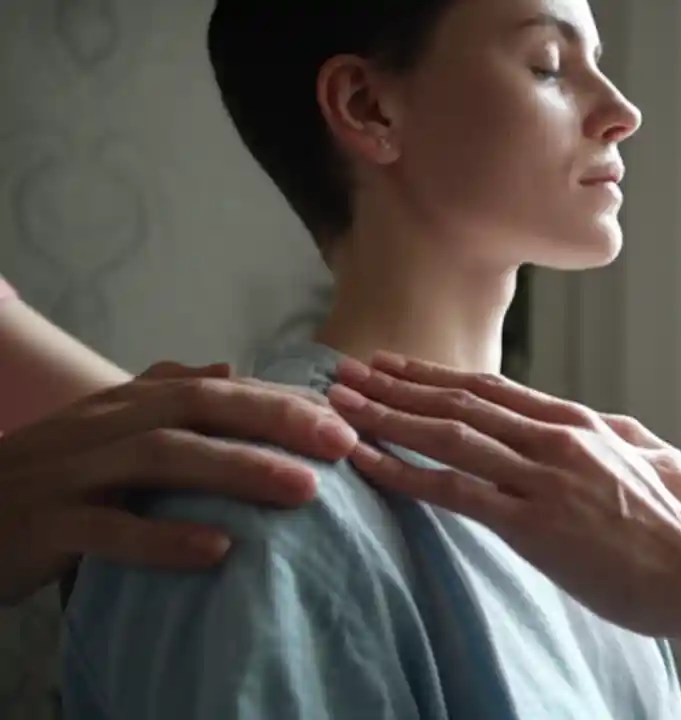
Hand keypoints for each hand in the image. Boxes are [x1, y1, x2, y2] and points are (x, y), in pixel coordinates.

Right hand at [0, 361, 357, 604]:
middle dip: (276, 420)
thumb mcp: (107, 429)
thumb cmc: (50, 475)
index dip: (281, 399)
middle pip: (199, 408)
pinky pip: (110, 530)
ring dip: (238, 470)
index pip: (215, 389)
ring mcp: (74, 473)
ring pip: (162, 458)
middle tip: (345, 442)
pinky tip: (219, 549)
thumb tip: (229, 368)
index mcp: (127, 404)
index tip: (347, 416)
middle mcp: (105, 426)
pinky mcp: (47, 525)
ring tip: (305, 490)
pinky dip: (165, 538)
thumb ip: (165, 397)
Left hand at [329, 352, 680, 635]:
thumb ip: (592, 443)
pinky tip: (368, 461)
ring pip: (449, 436)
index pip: (492, 389)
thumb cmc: (671, 525)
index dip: (437, 375)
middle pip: (460, 402)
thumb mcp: (634, 463)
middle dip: (398, 386)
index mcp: (576, 423)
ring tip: (342, 404)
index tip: (395, 365)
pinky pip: (453, 492)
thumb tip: (567, 435)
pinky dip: (404, 472)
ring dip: (388, 416)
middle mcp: (553, 439)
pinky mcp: (532, 523)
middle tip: (347, 371)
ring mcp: (541, 478)